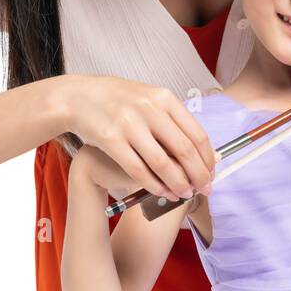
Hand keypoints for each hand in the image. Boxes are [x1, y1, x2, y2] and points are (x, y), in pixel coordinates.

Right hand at [58, 75, 215, 200]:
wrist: (78, 97)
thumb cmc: (119, 101)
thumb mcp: (151, 101)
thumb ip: (176, 124)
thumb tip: (208, 153)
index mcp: (164, 98)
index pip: (196, 133)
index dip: (208, 159)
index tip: (212, 173)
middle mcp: (149, 109)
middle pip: (184, 150)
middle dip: (198, 175)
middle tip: (205, 189)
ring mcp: (129, 124)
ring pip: (162, 163)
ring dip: (178, 184)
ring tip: (184, 194)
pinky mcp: (110, 139)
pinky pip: (138, 169)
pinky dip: (154, 185)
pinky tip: (162, 191)